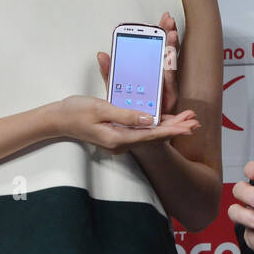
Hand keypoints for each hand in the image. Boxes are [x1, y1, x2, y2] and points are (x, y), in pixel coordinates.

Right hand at [46, 95, 197, 152]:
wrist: (57, 120)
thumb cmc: (75, 111)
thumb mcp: (101, 108)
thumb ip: (126, 115)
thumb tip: (149, 119)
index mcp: (117, 138)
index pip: (151, 135)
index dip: (171, 130)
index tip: (187, 127)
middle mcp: (121, 144)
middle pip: (155, 137)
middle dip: (176, 129)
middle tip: (195, 124)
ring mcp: (119, 141)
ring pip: (150, 135)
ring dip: (169, 128)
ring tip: (188, 123)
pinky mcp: (118, 136)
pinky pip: (142, 132)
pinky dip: (156, 126)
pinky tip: (167, 122)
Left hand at [96, 12, 180, 117]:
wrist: (126, 131)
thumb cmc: (123, 110)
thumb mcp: (113, 88)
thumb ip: (110, 72)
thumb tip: (102, 54)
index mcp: (149, 75)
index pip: (157, 50)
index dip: (161, 34)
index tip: (163, 19)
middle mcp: (160, 81)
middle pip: (167, 56)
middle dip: (169, 38)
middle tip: (169, 23)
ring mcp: (165, 90)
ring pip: (170, 69)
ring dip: (172, 51)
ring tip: (171, 37)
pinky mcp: (168, 102)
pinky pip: (169, 86)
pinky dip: (170, 75)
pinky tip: (169, 64)